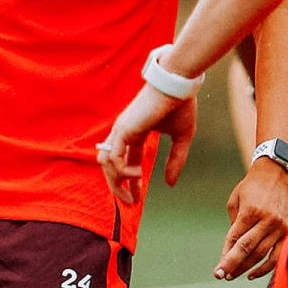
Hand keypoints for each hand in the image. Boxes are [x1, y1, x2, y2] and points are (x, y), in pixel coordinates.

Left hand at [97, 86, 195, 204]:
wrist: (178, 84)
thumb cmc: (181, 106)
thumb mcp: (182, 139)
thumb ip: (175, 161)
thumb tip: (170, 184)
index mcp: (136, 133)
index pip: (127, 162)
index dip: (131, 182)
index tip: (137, 198)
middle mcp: (124, 133)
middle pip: (111, 165)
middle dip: (118, 187)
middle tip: (130, 203)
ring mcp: (121, 130)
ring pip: (106, 162)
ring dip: (116, 182)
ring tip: (132, 193)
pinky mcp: (123, 129)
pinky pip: (112, 156)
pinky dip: (122, 170)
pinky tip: (137, 174)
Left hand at [217, 158, 287, 279]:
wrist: (277, 173)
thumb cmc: (251, 186)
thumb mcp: (235, 200)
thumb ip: (234, 225)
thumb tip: (231, 249)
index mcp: (251, 211)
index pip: (235, 239)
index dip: (226, 256)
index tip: (217, 270)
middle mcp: (266, 220)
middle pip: (247, 249)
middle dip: (233, 265)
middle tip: (222, 276)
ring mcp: (278, 226)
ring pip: (261, 254)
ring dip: (246, 268)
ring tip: (232, 275)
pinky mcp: (286, 231)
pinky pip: (276, 255)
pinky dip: (265, 268)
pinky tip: (252, 274)